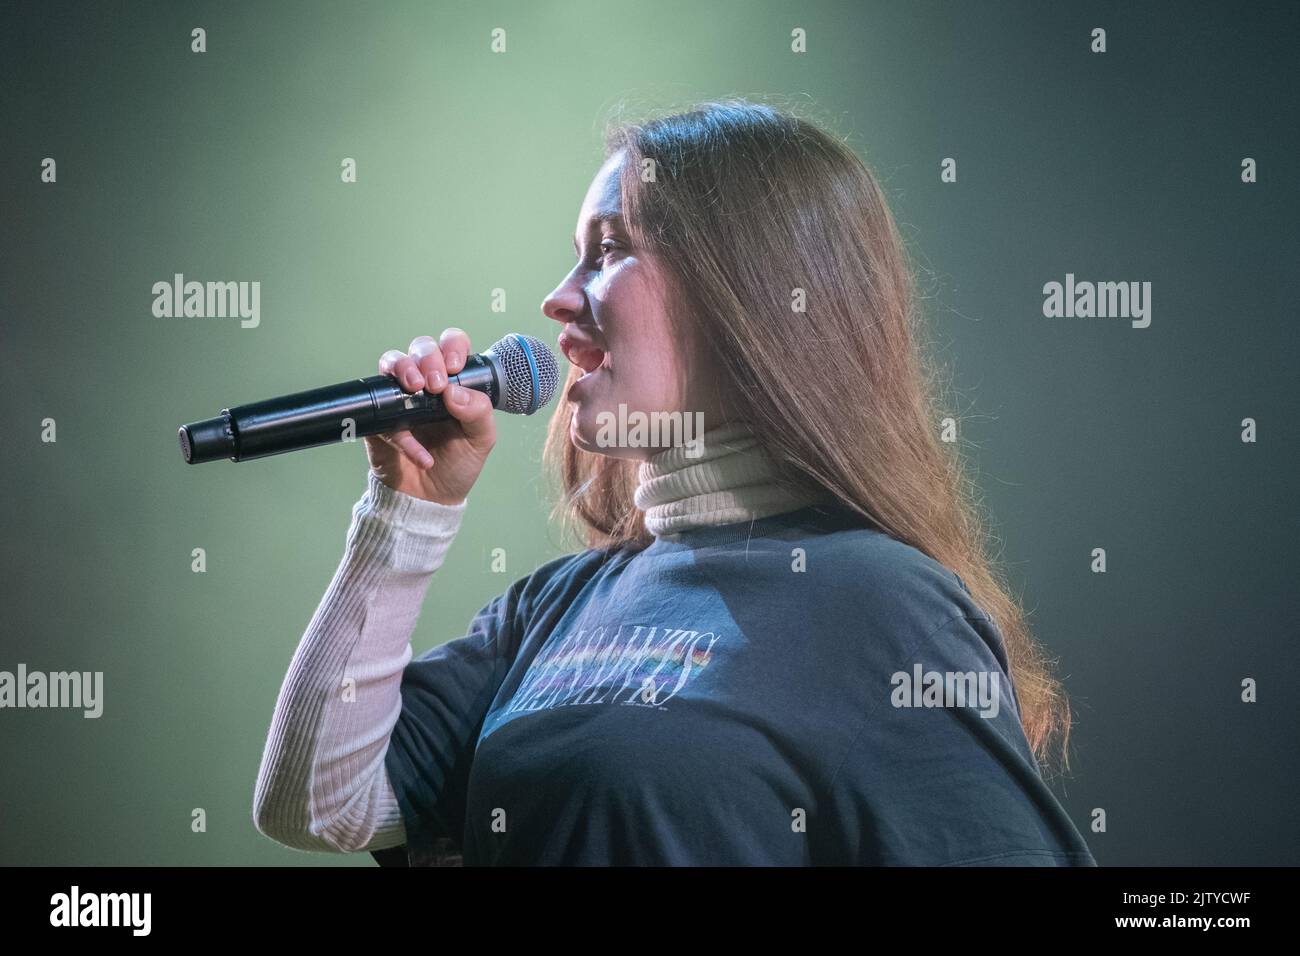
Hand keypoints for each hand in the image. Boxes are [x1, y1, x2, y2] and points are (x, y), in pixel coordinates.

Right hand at [363, 328, 495, 504]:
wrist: (430, 498)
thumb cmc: (457, 464)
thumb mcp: (481, 440)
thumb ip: (479, 413)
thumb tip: (457, 392)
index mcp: (454, 382)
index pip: (451, 345)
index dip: (451, 346)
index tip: (454, 367)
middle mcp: (426, 383)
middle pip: (420, 347)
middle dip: (426, 358)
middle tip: (434, 385)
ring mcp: (399, 398)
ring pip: (392, 362)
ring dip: (403, 369)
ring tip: (416, 391)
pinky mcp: (379, 419)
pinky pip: (381, 410)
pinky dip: (401, 433)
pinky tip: (421, 454)